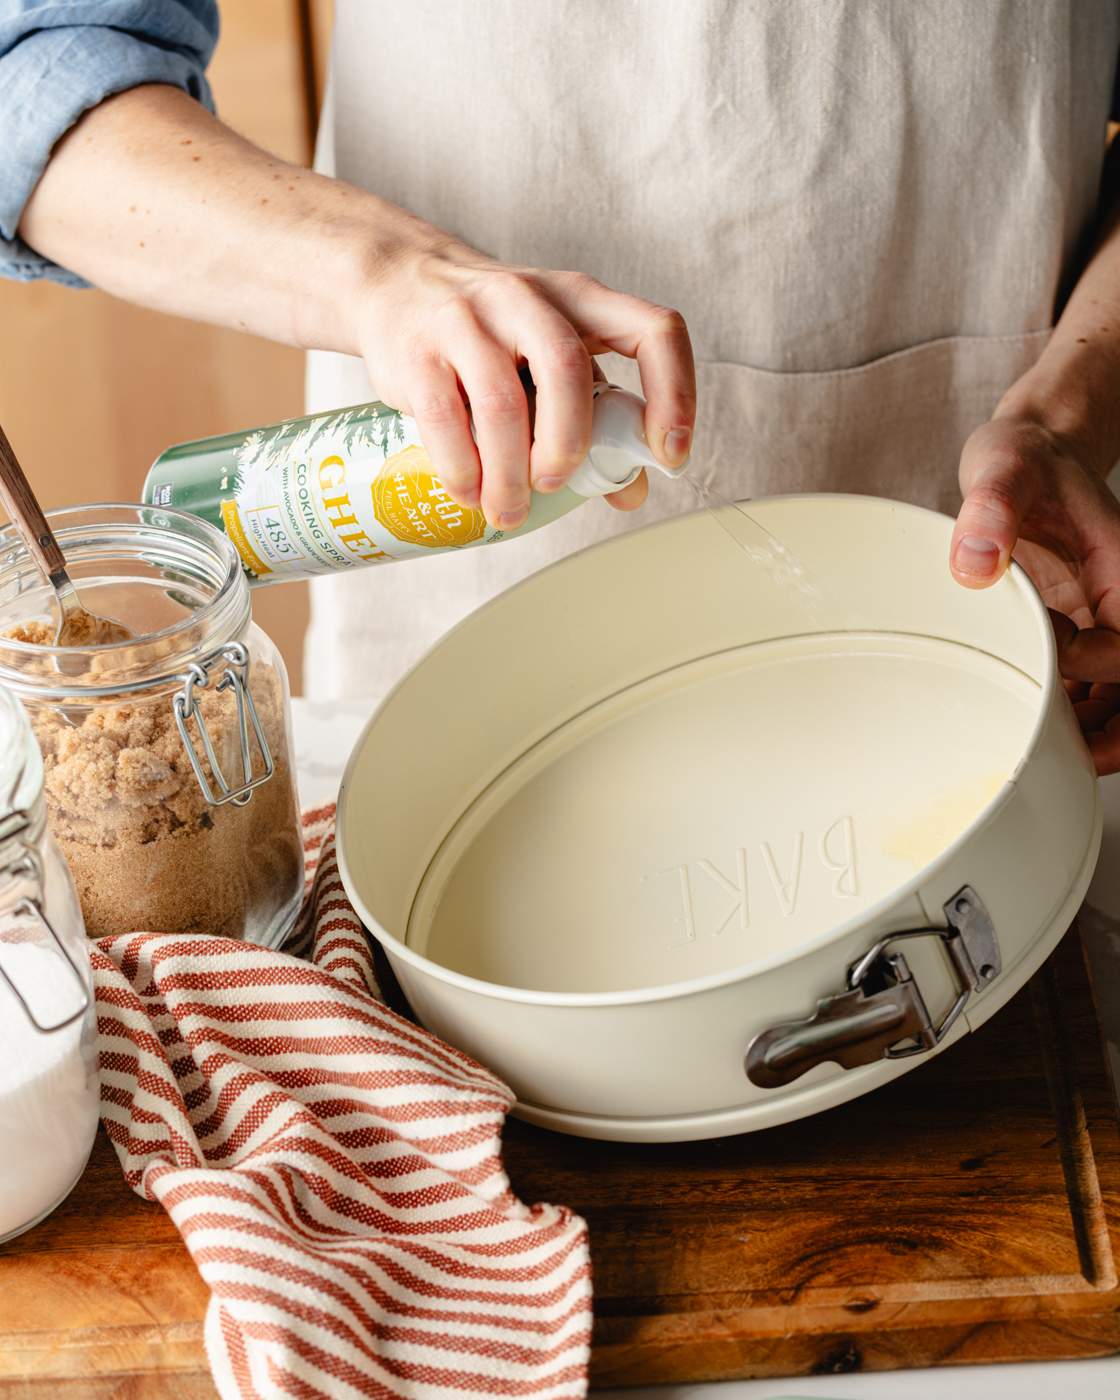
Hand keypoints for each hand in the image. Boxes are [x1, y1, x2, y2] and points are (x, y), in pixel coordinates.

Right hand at [351, 238, 696, 528]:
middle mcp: (528, 297)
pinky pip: (444, 418)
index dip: (674, 395)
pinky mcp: (416, 350)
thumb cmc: (491, 334)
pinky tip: (470, 492)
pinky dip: (463, 469)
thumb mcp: (549, 358)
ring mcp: (467, 319)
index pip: (653, 331)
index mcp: (581, 299)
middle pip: (567, 368)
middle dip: (569, 443)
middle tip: (556, 485)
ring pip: (503, 402)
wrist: (395, 282)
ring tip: (509, 509)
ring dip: (511, 473)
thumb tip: (630, 491)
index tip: (666, 454)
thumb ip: (595, 418)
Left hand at [951, 416, 1119, 772]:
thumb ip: (991, 511)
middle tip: (1067, 757)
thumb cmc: (1022, 458)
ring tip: (1045, 752)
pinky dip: (1072, 708)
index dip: (1097, 662)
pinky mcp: (1077, 622)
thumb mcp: (1003, 470)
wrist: (1025, 450)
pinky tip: (1036, 721)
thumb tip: (976, 564)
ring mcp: (1100, 615)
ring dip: (1091, 727)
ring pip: (1115, 691)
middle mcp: (1119, 598)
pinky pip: (1089, 680)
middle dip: (1113, 728)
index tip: (1050, 646)